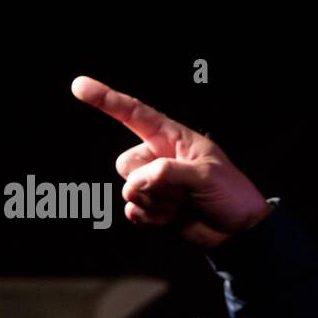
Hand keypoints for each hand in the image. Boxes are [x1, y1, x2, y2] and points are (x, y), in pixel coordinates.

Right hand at [70, 75, 271, 248]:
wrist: (238, 231)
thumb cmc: (230, 194)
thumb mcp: (205, 175)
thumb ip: (168, 172)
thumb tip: (136, 183)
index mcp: (173, 138)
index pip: (135, 115)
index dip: (106, 99)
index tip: (79, 86)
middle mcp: (159, 157)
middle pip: (125, 163)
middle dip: (148, 181)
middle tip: (182, 190)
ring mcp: (155, 183)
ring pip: (129, 190)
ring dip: (156, 202)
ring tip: (183, 203)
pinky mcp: (154, 207)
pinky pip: (133, 210)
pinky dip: (151, 217)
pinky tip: (173, 218)